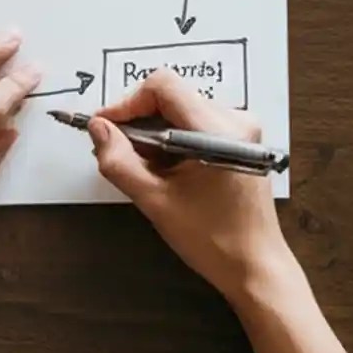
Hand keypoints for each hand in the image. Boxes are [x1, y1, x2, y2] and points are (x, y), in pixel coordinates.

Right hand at [88, 70, 293, 302]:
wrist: (255, 266)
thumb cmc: (211, 239)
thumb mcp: (155, 201)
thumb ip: (119, 161)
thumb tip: (97, 128)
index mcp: (218, 130)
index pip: (163, 86)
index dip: (127, 103)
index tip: (105, 127)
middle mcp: (235, 119)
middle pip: (171, 97)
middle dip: (138, 121)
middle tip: (117, 152)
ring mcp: (240, 129)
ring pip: (180, 111)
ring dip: (153, 133)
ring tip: (142, 168)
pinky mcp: (240, 141)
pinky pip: (194, 124)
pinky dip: (171, 141)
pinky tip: (164, 171)